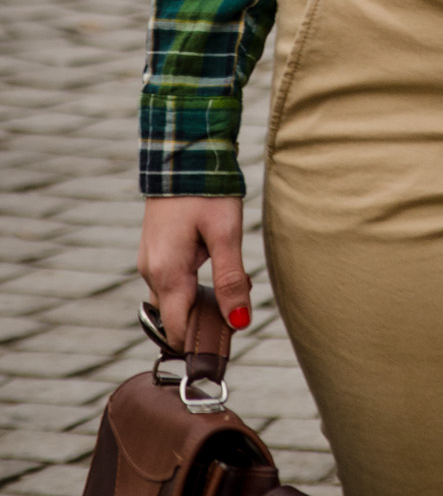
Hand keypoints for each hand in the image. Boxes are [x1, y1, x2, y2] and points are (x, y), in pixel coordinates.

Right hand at [138, 197, 250, 350]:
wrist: (183, 152)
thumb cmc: (207, 191)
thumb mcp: (226, 234)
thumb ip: (231, 280)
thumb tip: (239, 322)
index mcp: (167, 273)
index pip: (177, 330)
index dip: (201, 343)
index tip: (228, 342)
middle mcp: (151, 272)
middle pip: (175, 318)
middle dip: (205, 320)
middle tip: (239, 302)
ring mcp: (149, 260)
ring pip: (173, 300)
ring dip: (199, 301)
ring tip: (233, 280)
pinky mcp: (154, 250)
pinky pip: (170, 281)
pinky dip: (191, 284)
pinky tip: (215, 263)